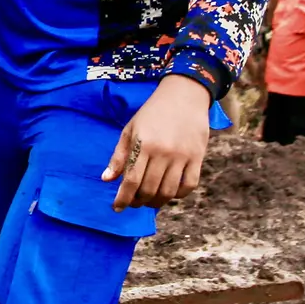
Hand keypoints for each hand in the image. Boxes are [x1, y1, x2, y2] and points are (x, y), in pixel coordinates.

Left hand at [102, 74, 210, 210]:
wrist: (184, 95)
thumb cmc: (152, 112)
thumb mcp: (130, 130)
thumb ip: (119, 156)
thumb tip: (107, 179)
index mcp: (144, 145)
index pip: (131, 180)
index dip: (123, 198)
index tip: (117, 208)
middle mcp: (163, 152)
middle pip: (149, 189)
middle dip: (138, 202)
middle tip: (134, 203)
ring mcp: (182, 156)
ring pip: (168, 191)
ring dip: (157, 202)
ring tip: (149, 200)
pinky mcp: (198, 157)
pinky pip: (189, 185)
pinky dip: (178, 195)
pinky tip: (169, 193)